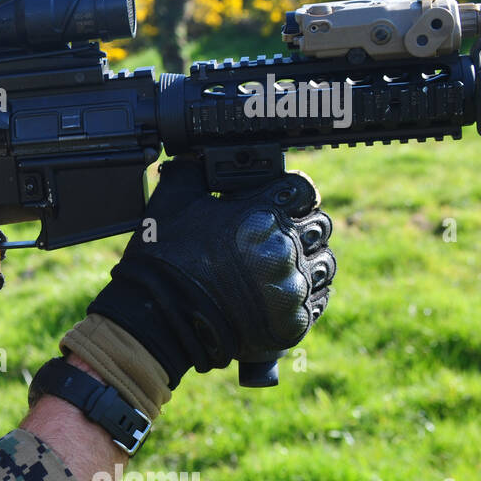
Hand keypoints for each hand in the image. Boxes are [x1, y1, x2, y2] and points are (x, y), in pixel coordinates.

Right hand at [87, 158, 334, 386]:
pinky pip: (317, 300)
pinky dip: (303, 295)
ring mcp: (290, 287)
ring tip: (278, 266)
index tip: (280, 200)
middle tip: (273, 236)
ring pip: (323, 263)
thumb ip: (191, 171)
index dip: (290, 192)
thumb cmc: (162, 263)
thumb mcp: (169, 203)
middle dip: (300, 226)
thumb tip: (197, 157)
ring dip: (307, 261)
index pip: (302, 189)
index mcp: (260, 214)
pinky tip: (278, 293)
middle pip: (318, 225)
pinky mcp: (292, 321)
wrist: (157, 323)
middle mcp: (283, 249)